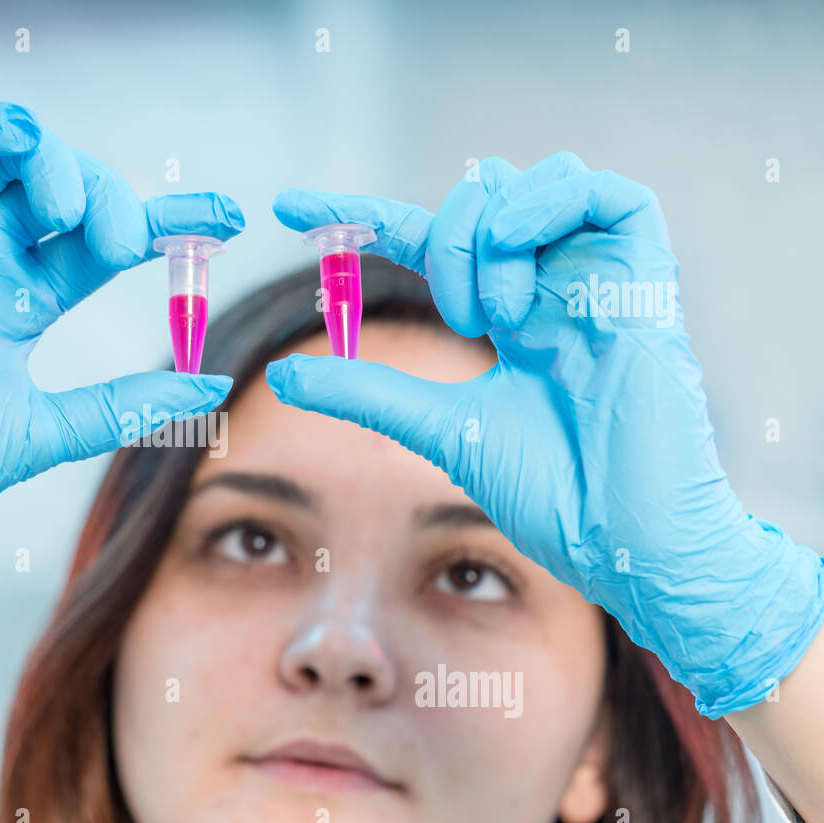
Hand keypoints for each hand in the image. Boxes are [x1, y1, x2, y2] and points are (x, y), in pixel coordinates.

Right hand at [0, 101, 242, 577]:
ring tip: (72, 213)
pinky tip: (21, 141)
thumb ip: (122, 404)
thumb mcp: (44, 431)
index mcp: (23, 301)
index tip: (228, 218)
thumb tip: (211, 389)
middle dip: (112, 201)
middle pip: (68, 191)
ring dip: (56, 162)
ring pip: (9, 153)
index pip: (105, 242)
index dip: (166, 220)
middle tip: (126, 246)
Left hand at [267, 153, 823, 717]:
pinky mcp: (644, 279)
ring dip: (492, 233)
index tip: (290, 209)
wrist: (620, 536)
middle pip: (483, 199)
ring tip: (493, 312)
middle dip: (448, 237)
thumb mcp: (437, 428)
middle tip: (459, 318)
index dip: (362, 217)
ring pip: (538, 182)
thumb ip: (365, 393)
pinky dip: (547, 203)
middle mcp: (552, 287)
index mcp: (509, 317)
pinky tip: (517, 255)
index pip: (428, 242)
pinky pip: (607, 193)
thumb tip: (283, 375)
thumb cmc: (549, 493)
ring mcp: (598, 280)